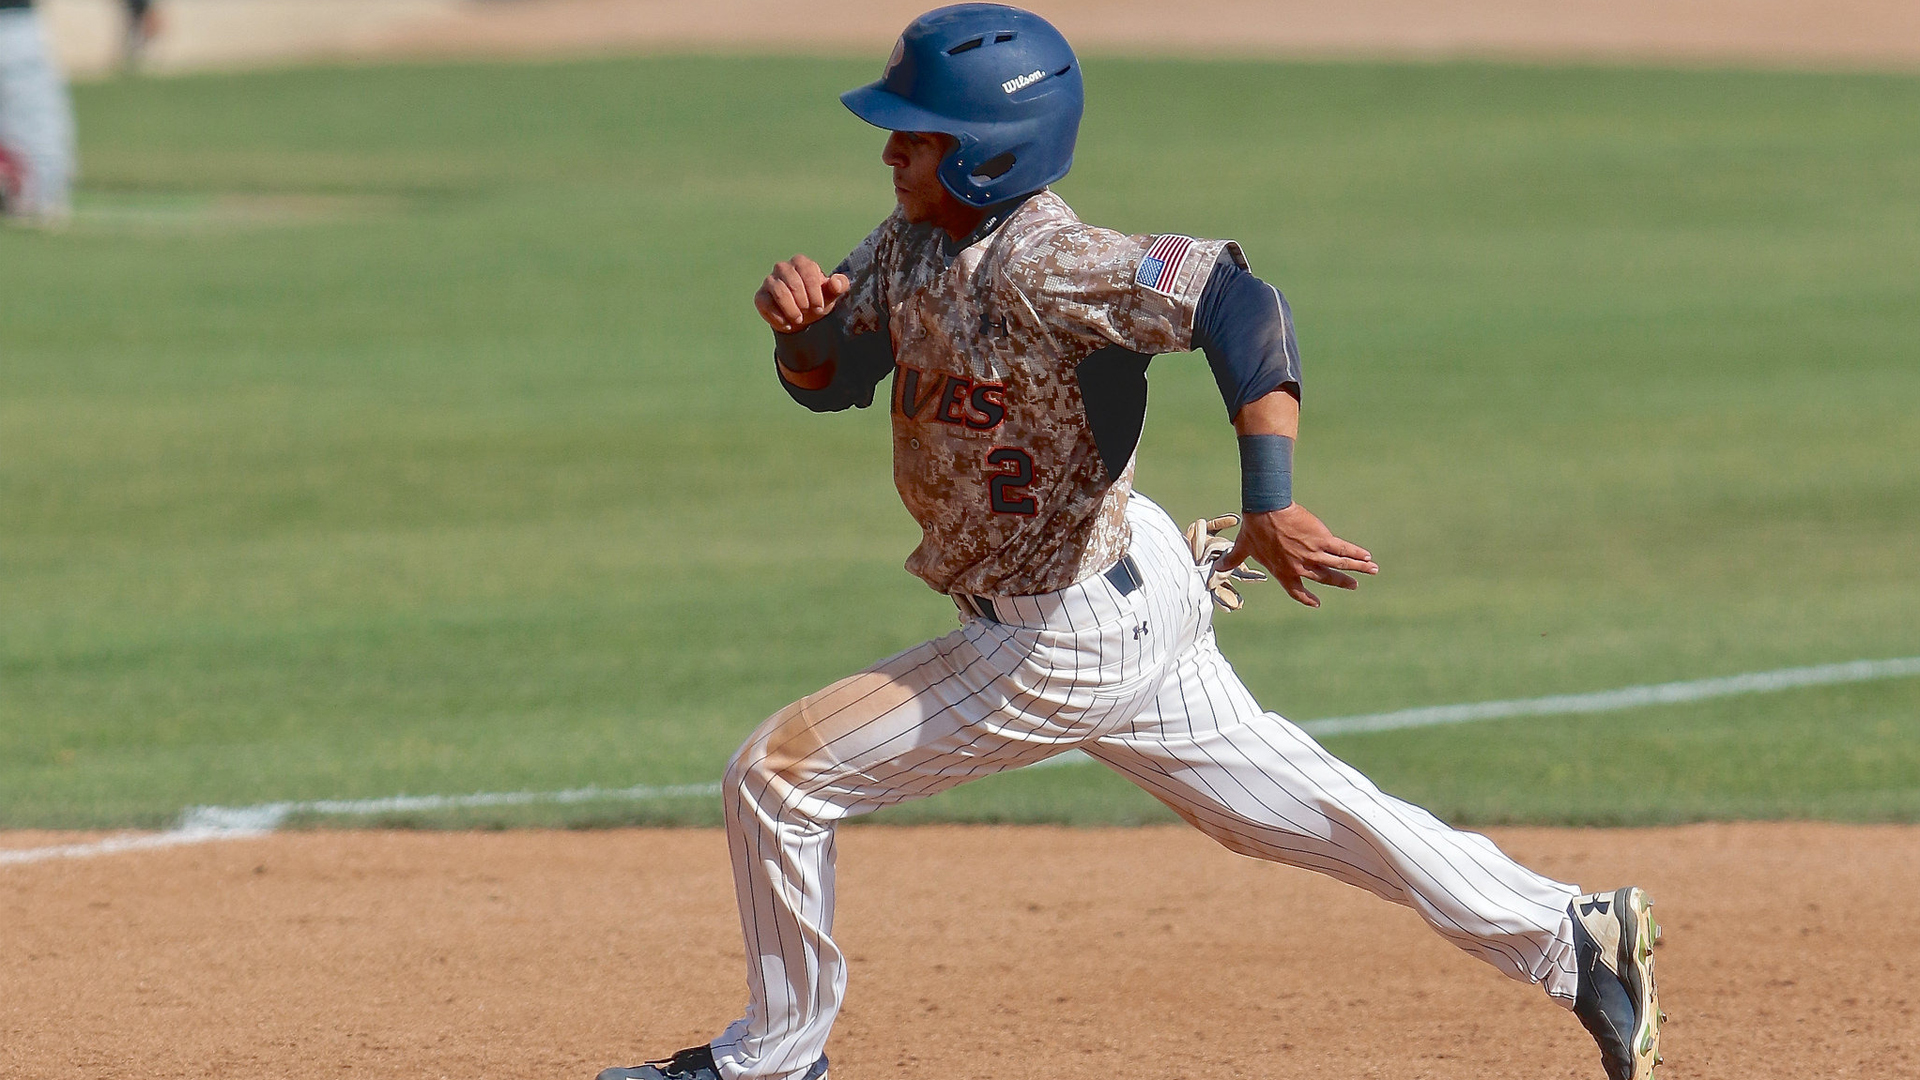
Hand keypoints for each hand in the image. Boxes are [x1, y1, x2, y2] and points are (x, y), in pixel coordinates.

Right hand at [755, 254, 849, 332]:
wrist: (801, 319)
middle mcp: (783, 267)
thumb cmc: (816, 301)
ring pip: (779, 292)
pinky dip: (778, 317)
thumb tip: (836, 282)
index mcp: (802, 263)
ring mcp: (770, 281)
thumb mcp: (831, 295)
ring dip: (791, 309)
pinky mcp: (760, 296)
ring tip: (799, 319)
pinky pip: (766, 304)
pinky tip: (787, 324)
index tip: (819, 307)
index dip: (814, 292)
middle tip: (809, 313)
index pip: (807, 271)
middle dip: (803, 301)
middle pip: (793, 282)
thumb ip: (839, 286)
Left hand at [1218, 504, 1377, 608]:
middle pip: (1325, 578)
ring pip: (1339, 565)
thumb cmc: (1254, 527)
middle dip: (1341, 583)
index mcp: (1283, 571)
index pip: (1296, 590)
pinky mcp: (1322, 540)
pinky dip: (1355, 553)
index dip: (1305, 597)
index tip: (1315, 602)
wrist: (1267, 509)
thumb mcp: (1243, 547)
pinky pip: (1342, 549)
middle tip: (1353, 586)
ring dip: (1357, 569)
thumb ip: (1233, 560)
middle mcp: (1301, 567)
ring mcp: (1314, 555)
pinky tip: (1366, 556)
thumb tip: (1215, 568)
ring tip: (1372, 571)